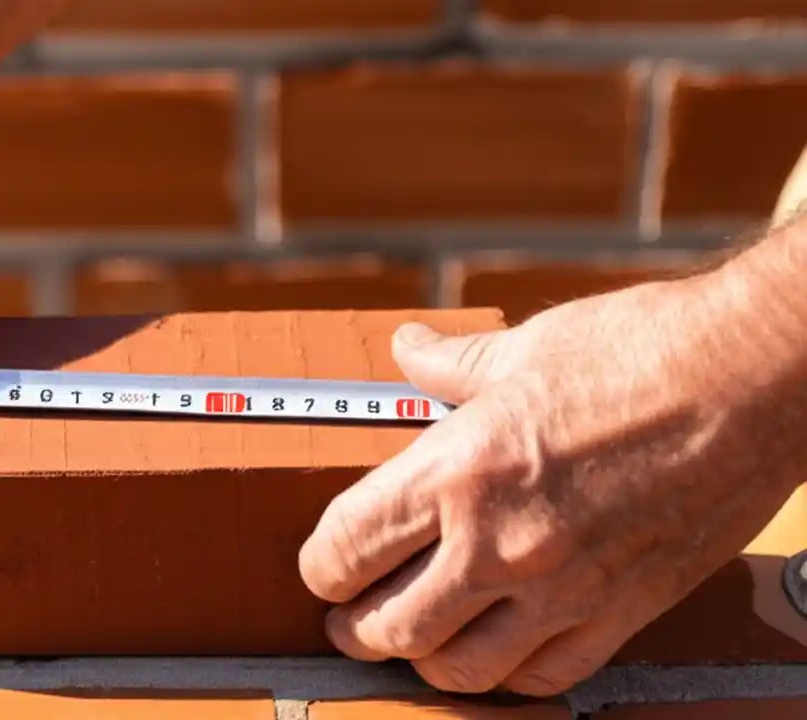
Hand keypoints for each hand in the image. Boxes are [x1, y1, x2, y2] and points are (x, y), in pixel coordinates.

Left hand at [298, 274, 804, 695]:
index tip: (320, 564)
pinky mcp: (622, 613)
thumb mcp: (522, 350)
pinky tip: (489, 655)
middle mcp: (502, 543)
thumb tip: (406, 349)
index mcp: (461, 470)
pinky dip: (503, 677)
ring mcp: (564, 590)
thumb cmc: (642, 350)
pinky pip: (543, 677)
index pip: (347, 547)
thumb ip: (447, 365)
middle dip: (352, 627)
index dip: (318, 565)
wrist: (756, 378)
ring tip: (407, 642)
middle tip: (344, 617)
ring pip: (459, 670)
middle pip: (389, 626)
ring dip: (418, 662)